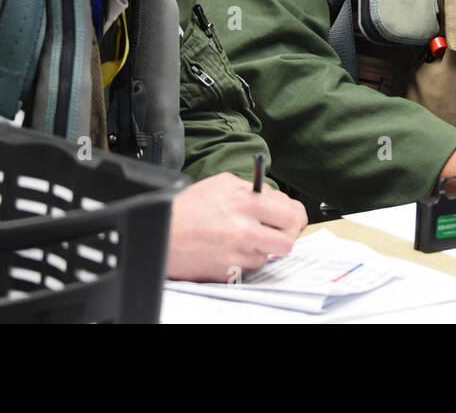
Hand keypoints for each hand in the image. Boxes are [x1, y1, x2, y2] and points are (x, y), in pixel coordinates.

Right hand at [165, 172, 306, 281]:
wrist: (160, 233)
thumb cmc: (189, 207)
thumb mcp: (223, 183)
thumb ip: (253, 189)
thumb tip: (275, 198)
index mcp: (247, 202)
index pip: (291, 212)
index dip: (294, 216)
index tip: (292, 217)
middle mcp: (246, 229)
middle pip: (289, 239)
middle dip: (287, 235)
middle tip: (278, 231)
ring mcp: (239, 253)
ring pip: (271, 255)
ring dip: (263, 247)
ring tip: (246, 237)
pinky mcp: (229, 272)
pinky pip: (251, 267)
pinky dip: (246, 259)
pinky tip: (231, 248)